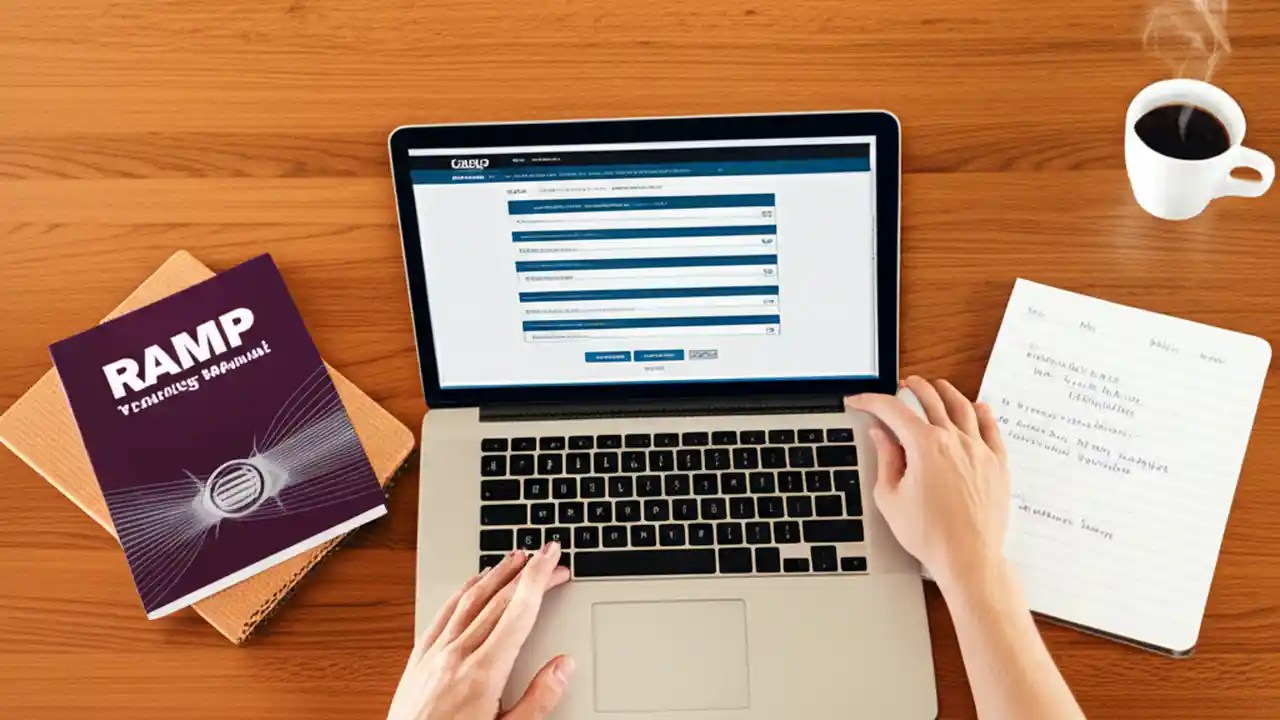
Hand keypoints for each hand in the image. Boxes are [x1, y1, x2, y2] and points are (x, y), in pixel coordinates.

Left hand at [388, 544, 573, 719]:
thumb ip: (538, 701)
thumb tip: (563, 666)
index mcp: (484, 673)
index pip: (519, 612)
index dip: (539, 579)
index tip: (553, 557)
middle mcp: (457, 656)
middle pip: (498, 600)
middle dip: (527, 573)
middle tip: (548, 557)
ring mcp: (434, 655)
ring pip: (469, 600)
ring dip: (495, 574)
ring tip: (515, 558)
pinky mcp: (418, 661)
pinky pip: (442, 614)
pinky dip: (462, 592)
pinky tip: (472, 584)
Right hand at [845, 377, 1010, 595]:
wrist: (968, 558)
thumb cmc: (929, 534)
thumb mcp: (890, 497)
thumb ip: (886, 459)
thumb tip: (881, 435)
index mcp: (924, 446)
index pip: (892, 409)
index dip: (871, 401)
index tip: (859, 402)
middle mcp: (954, 440)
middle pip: (930, 399)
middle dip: (911, 388)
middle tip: (900, 387)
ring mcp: (979, 450)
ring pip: (962, 407)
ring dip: (945, 392)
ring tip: (936, 387)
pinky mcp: (997, 464)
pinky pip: (992, 429)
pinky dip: (983, 413)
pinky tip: (978, 407)